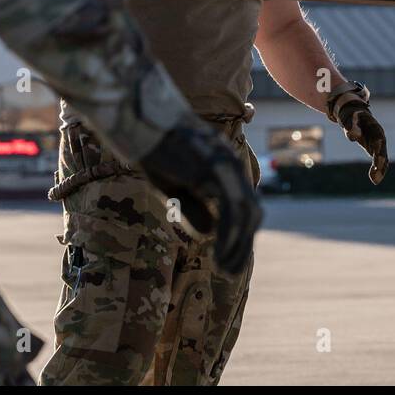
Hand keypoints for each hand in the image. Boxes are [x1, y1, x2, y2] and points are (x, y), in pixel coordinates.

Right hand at [137, 124, 260, 273]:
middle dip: (243, 245)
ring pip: (246, 214)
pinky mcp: (214, 170)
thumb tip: (211, 233)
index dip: (242, 236)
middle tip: (230, 271)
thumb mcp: (175, 187)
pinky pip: (232, 208)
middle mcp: (232, 166)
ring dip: (238, 245)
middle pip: (252, 213)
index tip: (229, 261)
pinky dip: (230, 235)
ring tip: (224, 269)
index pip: (246, 207)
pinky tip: (218, 254)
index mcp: (227, 168)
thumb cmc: (156, 152)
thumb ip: (195, 206)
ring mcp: (225, 166)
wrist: (142, 122)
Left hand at [338, 101, 388, 184]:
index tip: (376, 154)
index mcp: (374, 127)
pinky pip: (379, 162)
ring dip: (380, 169)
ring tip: (375, 181)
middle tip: (377, 168)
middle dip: (380, 159)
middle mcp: (380, 137)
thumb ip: (351, 127)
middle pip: (382, 149)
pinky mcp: (376, 151)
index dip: (378, 146)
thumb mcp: (349, 121)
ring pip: (383, 158)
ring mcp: (379, 145)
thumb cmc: (351, 118)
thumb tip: (353, 137)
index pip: (378, 137)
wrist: (354, 117)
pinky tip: (375, 180)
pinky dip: (378, 171)